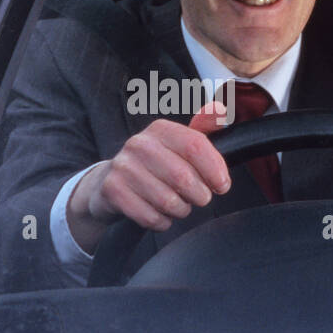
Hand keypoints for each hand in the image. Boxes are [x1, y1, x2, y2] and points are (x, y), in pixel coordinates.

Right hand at [67, 99, 231, 253]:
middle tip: (199, 198)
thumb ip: (202, 131)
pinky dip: (162, 222)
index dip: (215, 169)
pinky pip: (151, 217)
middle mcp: (139, 144)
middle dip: (199, 196)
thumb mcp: (177, 145)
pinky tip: (160, 214)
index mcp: (161, 130)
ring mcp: (123, 167)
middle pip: (184, 178)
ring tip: (178, 205)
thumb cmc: (155, 165)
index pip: (195, 146)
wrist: (110, 182)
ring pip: (168, 201)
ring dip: (181, 210)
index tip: (222, 185)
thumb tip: (220, 110)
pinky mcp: (113, 191)